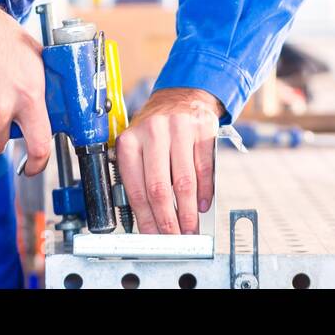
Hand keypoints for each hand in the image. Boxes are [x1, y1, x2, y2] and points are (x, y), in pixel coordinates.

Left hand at [115, 88, 222, 233]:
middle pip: (159, 187)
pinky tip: (203, 205)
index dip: (145, 218)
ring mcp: (178, 129)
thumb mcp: (139, 147)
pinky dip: (205, 192)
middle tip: (174, 237)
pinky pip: (204, 168)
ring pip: (183, 181)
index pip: (136, 188)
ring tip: (190, 228)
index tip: (153, 236)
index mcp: (129, 141)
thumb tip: (149, 221)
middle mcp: (152, 132)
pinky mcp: (202, 129)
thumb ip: (140, 177)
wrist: (182, 97)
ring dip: (188, 211)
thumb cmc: (157, 131)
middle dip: (167, 219)